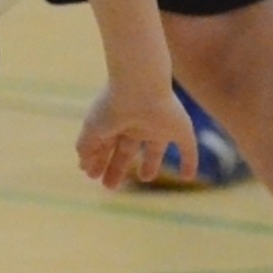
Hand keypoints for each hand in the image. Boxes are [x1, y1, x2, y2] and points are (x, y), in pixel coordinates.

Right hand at [76, 76, 194, 190]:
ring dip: (151, 164)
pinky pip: (188, 148)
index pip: (107, 145)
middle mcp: (138, 124)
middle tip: (109, 186)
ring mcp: (160, 126)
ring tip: (146, 178)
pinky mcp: (181, 128)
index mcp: (117, 121)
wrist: (139, 86)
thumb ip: (86, 148)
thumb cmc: (113, 106)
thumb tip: (82, 167)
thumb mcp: (92, 130)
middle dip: (118, 167)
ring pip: (155, 148)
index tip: (92, 176)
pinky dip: (189, 162)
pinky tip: (188, 177)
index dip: (99, 161)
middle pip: (127, 149)